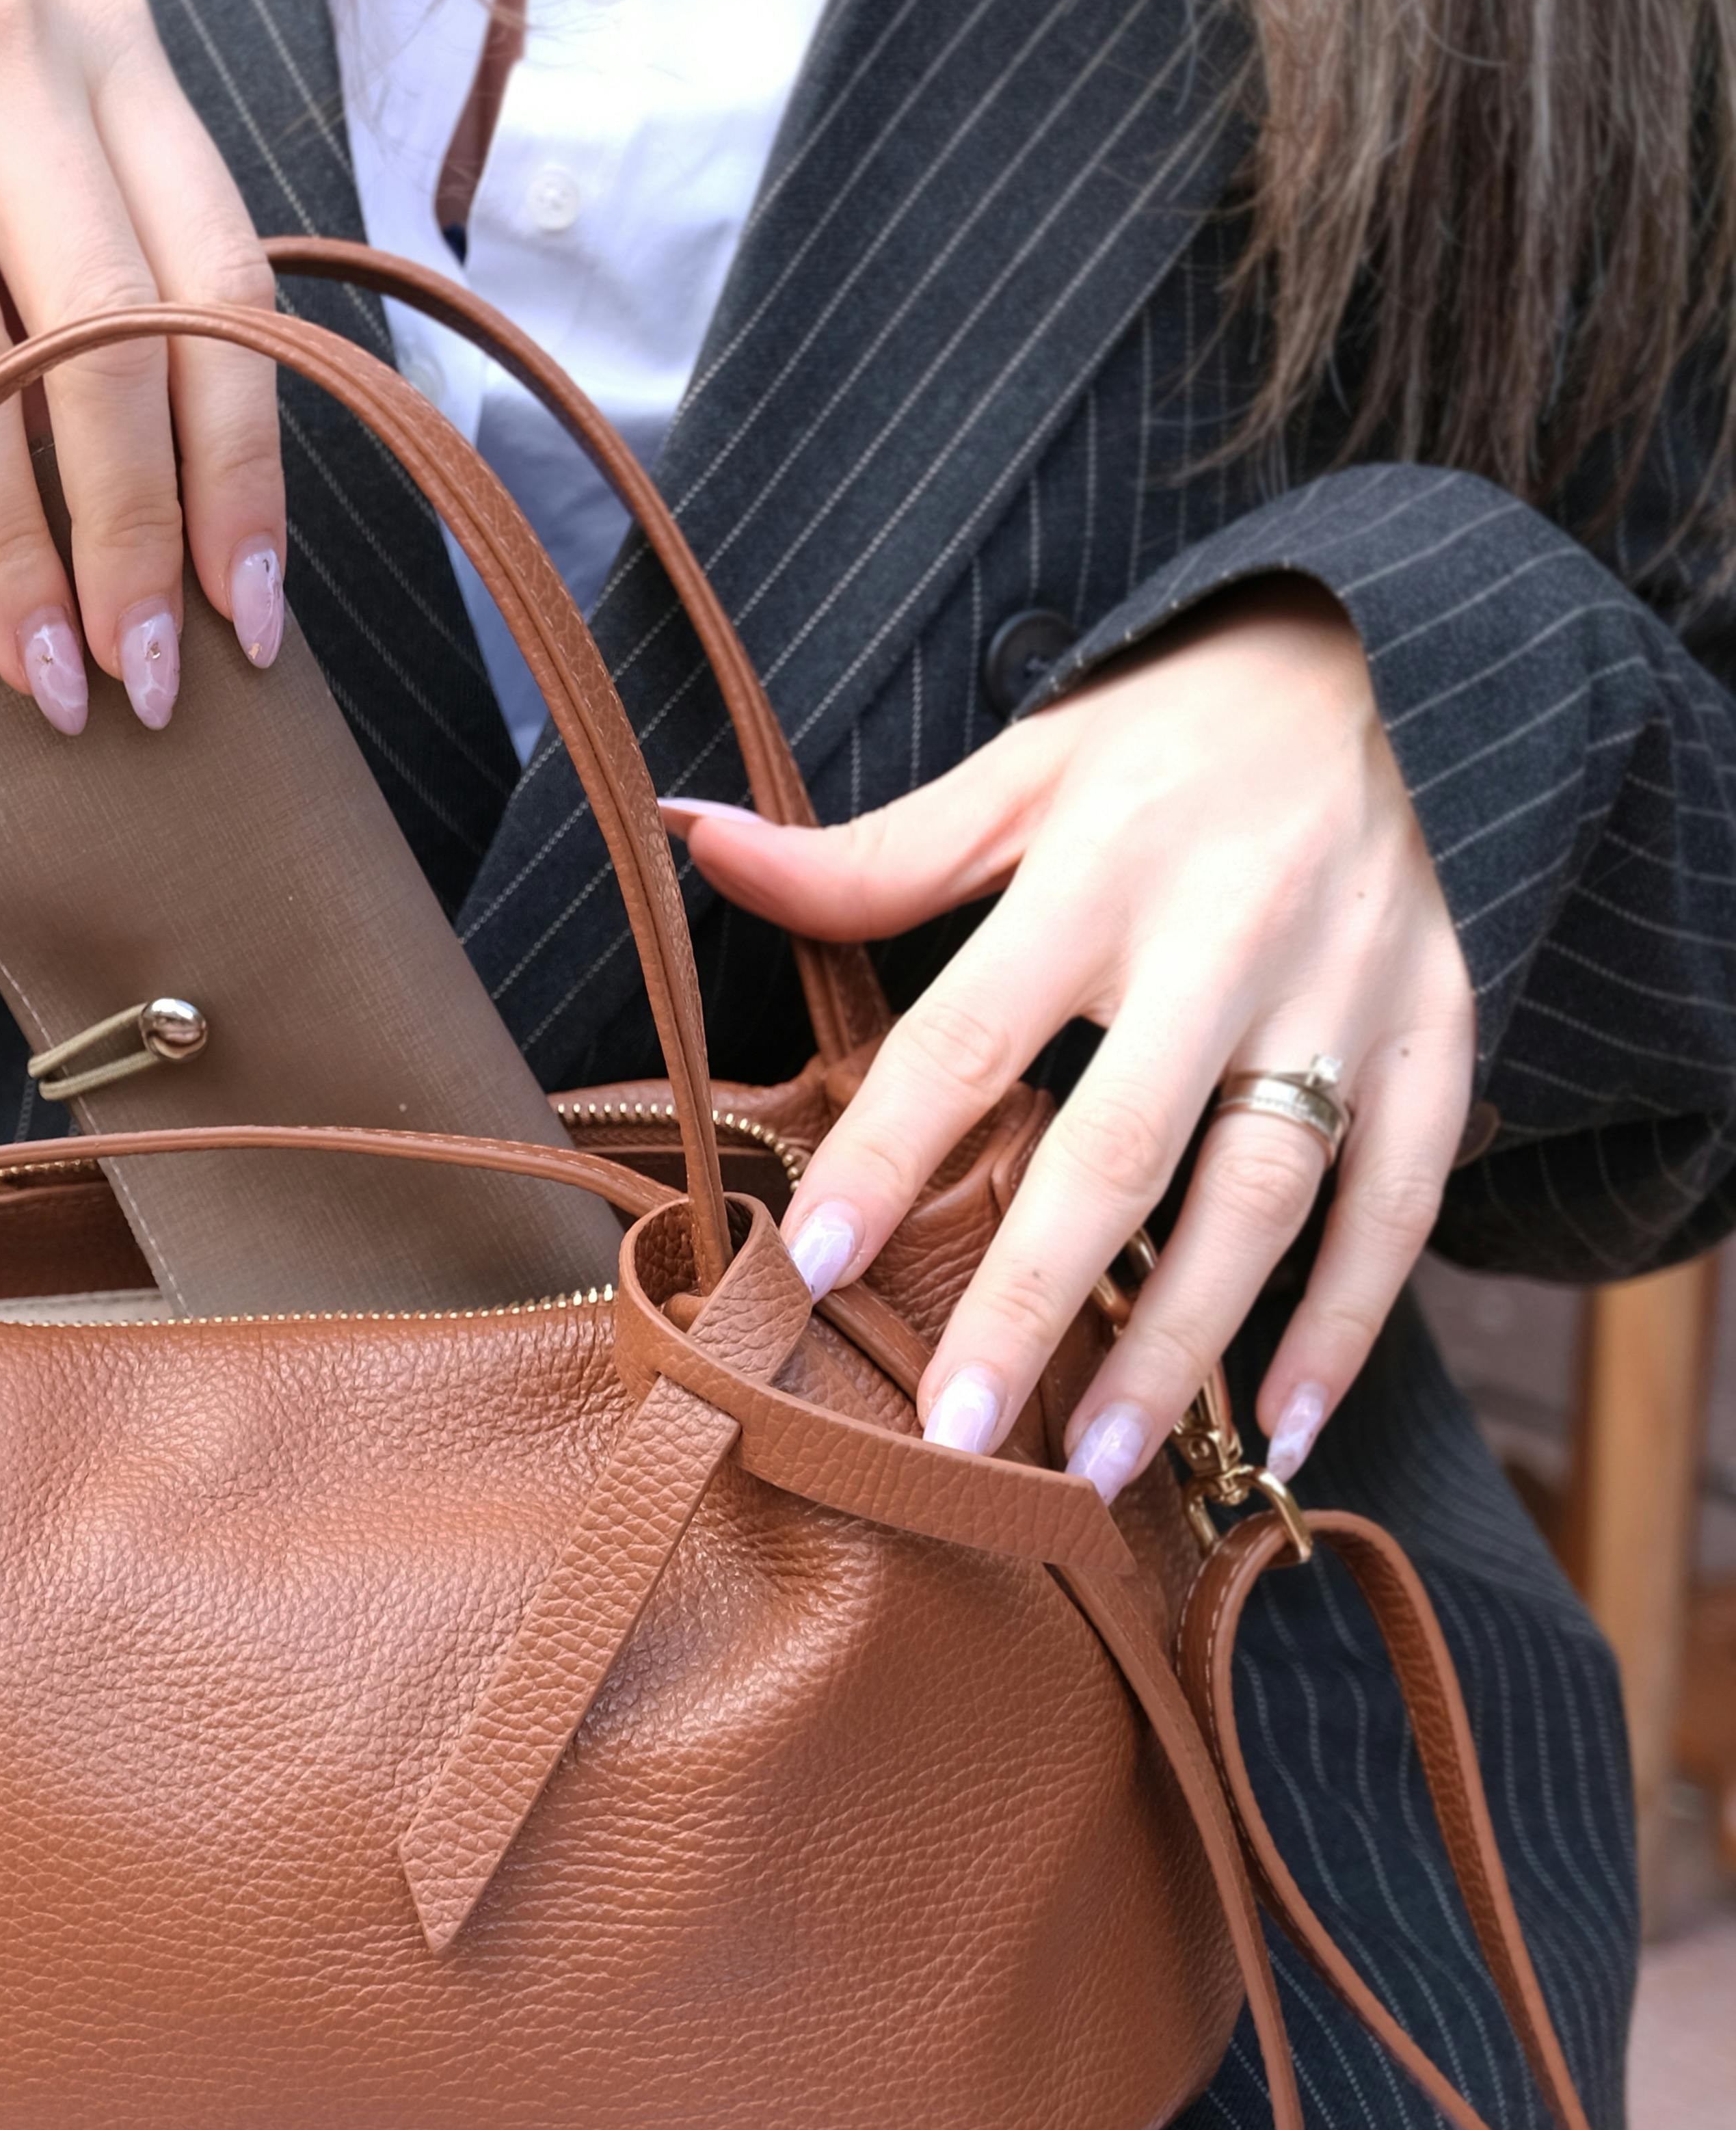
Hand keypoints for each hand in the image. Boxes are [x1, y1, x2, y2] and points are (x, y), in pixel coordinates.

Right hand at [0, 0, 286, 729]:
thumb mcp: (25, 133)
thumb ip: (102, 269)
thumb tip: (173, 531)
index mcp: (111, 41)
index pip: (220, 282)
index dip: (242, 467)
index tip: (245, 612)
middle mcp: (7, 38)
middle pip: (108, 337)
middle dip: (133, 538)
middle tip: (142, 679)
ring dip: (11, 555)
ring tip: (40, 676)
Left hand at [666, 593, 1476, 1488]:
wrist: (1401, 662)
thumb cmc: (1180, 733)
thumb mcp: (1027, 766)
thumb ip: (871, 851)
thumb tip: (690, 835)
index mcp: (1105, 870)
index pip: (973, 1031)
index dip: (888, 1149)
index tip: (812, 1262)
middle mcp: (1228, 940)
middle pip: (1121, 1145)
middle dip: (1035, 1298)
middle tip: (958, 1435)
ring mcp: (1346, 998)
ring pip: (1263, 1197)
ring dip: (1181, 1345)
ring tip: (1094, 1467)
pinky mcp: (1439, 1039)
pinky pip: (1397, 1205)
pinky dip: (1346, 1326)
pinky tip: (1283, 1435)